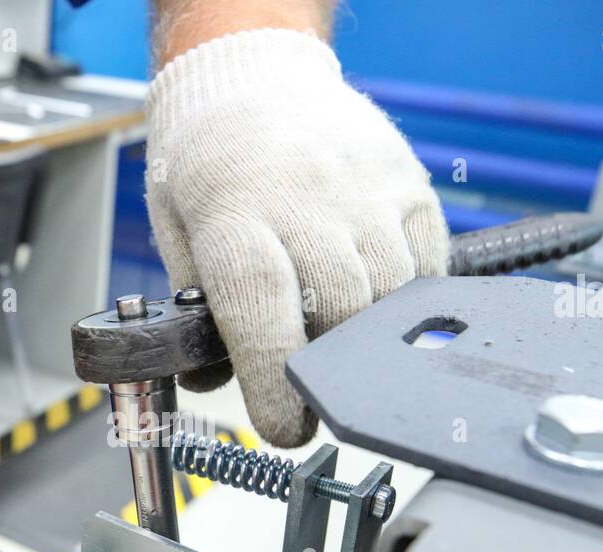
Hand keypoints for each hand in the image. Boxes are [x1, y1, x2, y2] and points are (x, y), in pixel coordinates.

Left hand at [146, 28, 448, 446]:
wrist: (251, 74)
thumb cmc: (209, 160)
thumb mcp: (178, 230)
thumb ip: (197, 308)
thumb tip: (215, 382)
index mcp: (233, 215)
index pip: (263, 313)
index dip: (277, 383)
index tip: (286, 427)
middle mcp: (304, 199)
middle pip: (340, 312)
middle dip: (328, 370)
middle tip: (311, 392)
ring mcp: (364, 190)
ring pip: (389, 294)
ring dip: (367, 337)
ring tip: (338, 340)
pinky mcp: (407, 183)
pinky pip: (424, 264)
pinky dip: (405, 298)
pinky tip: (374, 302)